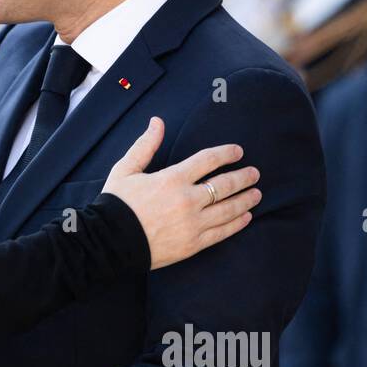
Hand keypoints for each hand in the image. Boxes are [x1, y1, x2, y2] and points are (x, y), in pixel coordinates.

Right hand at [102, 116, 259, 268]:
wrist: (109, 241)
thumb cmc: (116, 203)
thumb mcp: (126, 169)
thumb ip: (145, 145)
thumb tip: (157, 122)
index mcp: (172, 178)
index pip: (209, 160)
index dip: (226, 153)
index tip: (238, 151)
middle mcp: (188, 200)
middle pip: (225, 184)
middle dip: (243, 177)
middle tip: (254, 173)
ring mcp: (193, 223)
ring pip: (229, 208)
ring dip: (246, 199)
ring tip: (256, 194)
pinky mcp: (193, 244)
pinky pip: (222, 232)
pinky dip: (237, 223)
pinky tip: (246, 217)